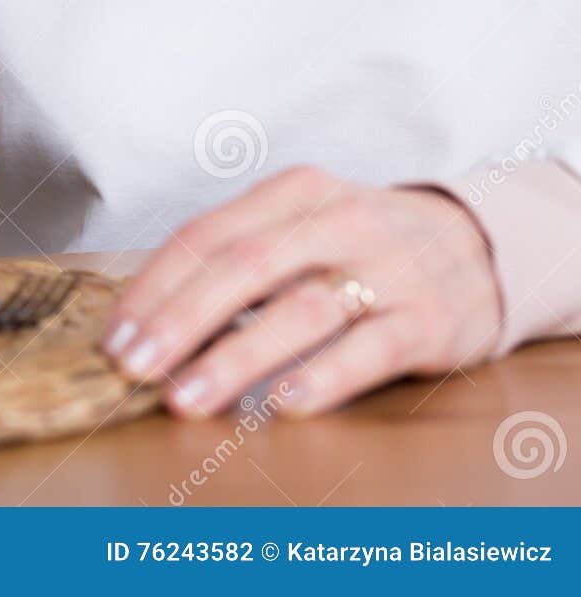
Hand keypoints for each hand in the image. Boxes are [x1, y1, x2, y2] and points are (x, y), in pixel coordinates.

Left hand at [102, 166, 502, 416]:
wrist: (482, 247)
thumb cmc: (359, 245)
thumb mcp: (300, 226)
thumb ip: (234, 260)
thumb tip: (146, 319)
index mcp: (293, 193)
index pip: (205, 236)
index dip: (153, 288)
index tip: (113, 337)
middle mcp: (339, 220)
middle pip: (243, 268)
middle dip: (178, 321)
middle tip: (133, 368)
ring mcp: (389, 268)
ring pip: (300, 309)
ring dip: (235, 358)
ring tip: (186, 397)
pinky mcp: (430, 319)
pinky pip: (371, 348)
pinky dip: (324, 375)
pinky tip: (283, 402)